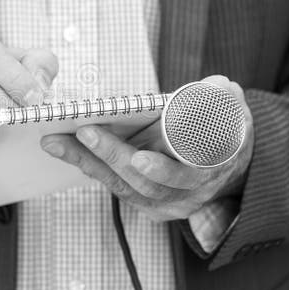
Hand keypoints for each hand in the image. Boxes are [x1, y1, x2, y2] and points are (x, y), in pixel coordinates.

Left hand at [40, 75, 253, 221]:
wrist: (228, 164)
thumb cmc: (224, 130)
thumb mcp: (232, 110)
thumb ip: (223, 100)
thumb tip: (216, 88)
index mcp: (211, 170)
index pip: (185, 173)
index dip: (162, 169)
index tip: (139, 158)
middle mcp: (187, 193)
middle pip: (145, 183)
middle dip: (113, 157)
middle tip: (85, 131)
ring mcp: (165, 202)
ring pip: (122, 187)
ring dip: (87, 162)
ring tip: (56, 140)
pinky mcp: (145, 201)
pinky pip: (112, 185)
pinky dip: (86, 165)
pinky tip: (62, 147)